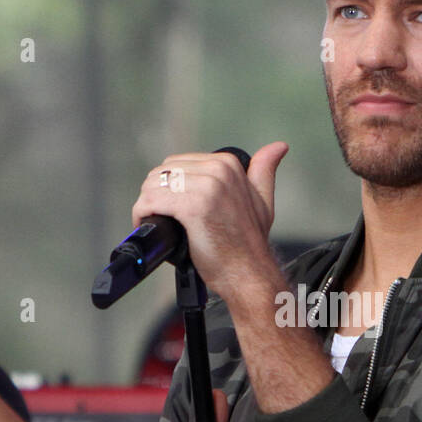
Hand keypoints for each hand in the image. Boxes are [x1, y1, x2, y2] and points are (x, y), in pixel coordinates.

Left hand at [130, 142, 288, 298]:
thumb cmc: (250, 243)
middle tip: (160, 218)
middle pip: (162, 172)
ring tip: (155, 223)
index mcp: (228, 164)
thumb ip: (264, 171)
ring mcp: (206, 187)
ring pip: (153, 185)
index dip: (168, 187)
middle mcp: (218, 170)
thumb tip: (278, 147)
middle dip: (154, 195)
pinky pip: (152, 201)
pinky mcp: (193, 207)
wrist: (249, 273)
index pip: (177, 163)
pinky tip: (150, 226)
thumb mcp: (262, 200)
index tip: (170, 208)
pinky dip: (143, 215)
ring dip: (147, 205)